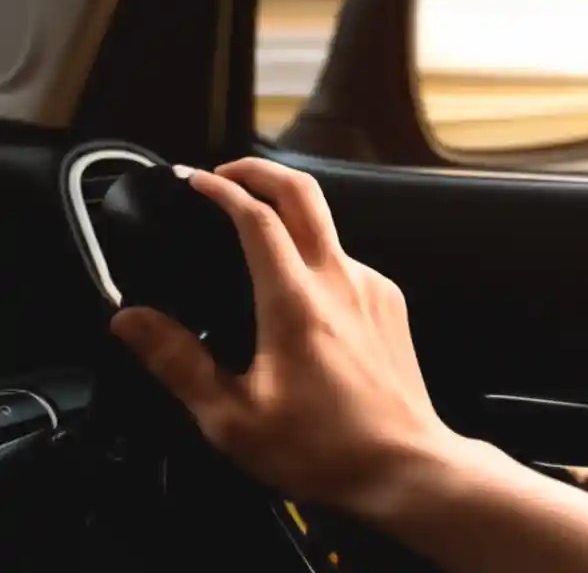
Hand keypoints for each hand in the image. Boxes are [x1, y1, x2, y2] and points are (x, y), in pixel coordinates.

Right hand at [110, 158, 463, 511]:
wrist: (406, 466)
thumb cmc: (322, 449)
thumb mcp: (232, 417)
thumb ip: (177, 361)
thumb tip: (130, 320)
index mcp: (295, 301)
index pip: (256, 216)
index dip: (220, 188)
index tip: (193, 180)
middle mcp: (340, 280)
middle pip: (304, 194)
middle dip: (260, 171)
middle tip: (226, 174)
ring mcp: (373, 288)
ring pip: (327, 230)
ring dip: (288, 219)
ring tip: (252, 237)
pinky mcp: (391, 304)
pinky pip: (346, 264)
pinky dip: (314, 258)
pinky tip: (294, 291)